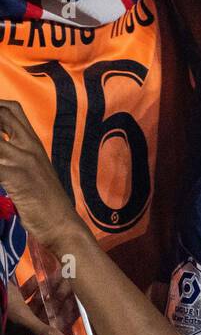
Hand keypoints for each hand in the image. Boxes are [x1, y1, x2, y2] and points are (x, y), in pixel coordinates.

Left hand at [0, 101, 79, 249]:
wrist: (61, 223)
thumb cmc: (46, 202)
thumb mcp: (33, 171)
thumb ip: (17, 157)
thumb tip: (2, 153)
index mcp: (34, 143)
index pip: (12, 110)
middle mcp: (29, 146)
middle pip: (3, 114)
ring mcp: (22, 160)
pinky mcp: (15, 176)